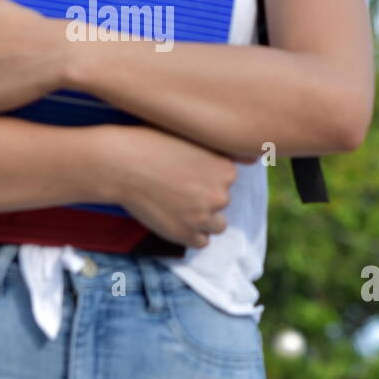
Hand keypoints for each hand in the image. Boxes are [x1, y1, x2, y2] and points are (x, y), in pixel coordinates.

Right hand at [96, 123, 239, 249]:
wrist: (120, 164)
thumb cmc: (151, 143)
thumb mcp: (191, 136)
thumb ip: (222, 150)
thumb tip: (258, 160)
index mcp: (226, 169)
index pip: (228, 178)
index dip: (207, 174)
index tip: (186, 168)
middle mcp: (221, 194)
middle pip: (222, 201)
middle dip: (204, 196)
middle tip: (176, 184)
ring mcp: (204, 217)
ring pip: (217, 225)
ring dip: (202, 218)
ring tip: (175, 203)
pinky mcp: (186, 234)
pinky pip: (201, 242)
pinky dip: (190, 233)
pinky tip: (172, 217)